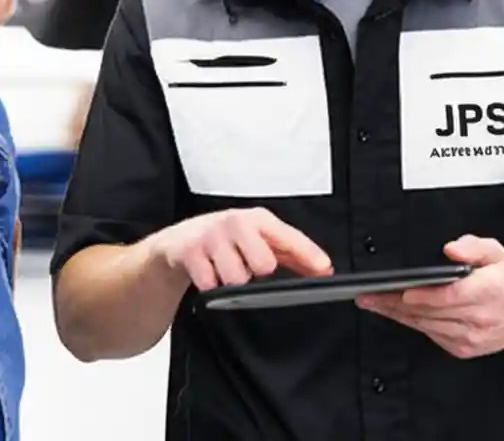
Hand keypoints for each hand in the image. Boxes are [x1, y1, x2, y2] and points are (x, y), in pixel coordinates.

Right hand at [148, 207, 332, 290]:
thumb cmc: (227, 239)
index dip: (308, 254)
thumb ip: (293, 254)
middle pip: (263, 264)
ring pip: (236, 278)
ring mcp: (212, 237)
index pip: (289, 237)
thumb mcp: (259, 240)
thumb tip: (323, 268)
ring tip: (225, 269)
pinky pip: (210, 283)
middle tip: (246, 266)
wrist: (179, 240)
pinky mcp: (190, 252)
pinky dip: (211, 284)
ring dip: (232, 280)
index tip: (324, 268)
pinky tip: (208, 272)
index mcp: (258, 219)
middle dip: (256, 272)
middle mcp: (236, 223)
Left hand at [356, 235, 503, 358]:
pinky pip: (432, 336)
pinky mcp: (464, 349)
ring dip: (397, 316)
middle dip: (395, 304)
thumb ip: (473, 246)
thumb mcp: (497, 253)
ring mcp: (470, 337)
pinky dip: (414, 324)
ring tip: (374, 304)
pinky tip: (397, 314)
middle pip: (428, 313)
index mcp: (486, 292)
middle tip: (369, 296)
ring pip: (426, 326)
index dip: (420, 296)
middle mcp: (478, 318)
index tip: (398, 292)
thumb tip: (452, 248)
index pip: (447, 297)